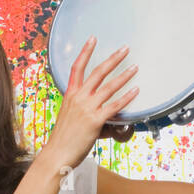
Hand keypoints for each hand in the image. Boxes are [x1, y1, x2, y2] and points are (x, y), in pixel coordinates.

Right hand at [44, 37, 139, 170]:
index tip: (93, 39)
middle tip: (125, 49)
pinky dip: (127, 97)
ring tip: (135, 68)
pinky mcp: (95, 120)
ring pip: (109, 87)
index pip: (77, 68)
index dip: (85, 51)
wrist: (57, 154)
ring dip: (124, 76)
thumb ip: (87, 110)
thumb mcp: (70, 117)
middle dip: (113, 59)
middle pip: (98, 72)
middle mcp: (78, 98)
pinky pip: (115, 106)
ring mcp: (87, 108)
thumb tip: (104, 112)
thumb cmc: (64, 138)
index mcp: (70, 95)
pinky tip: (136, 91)